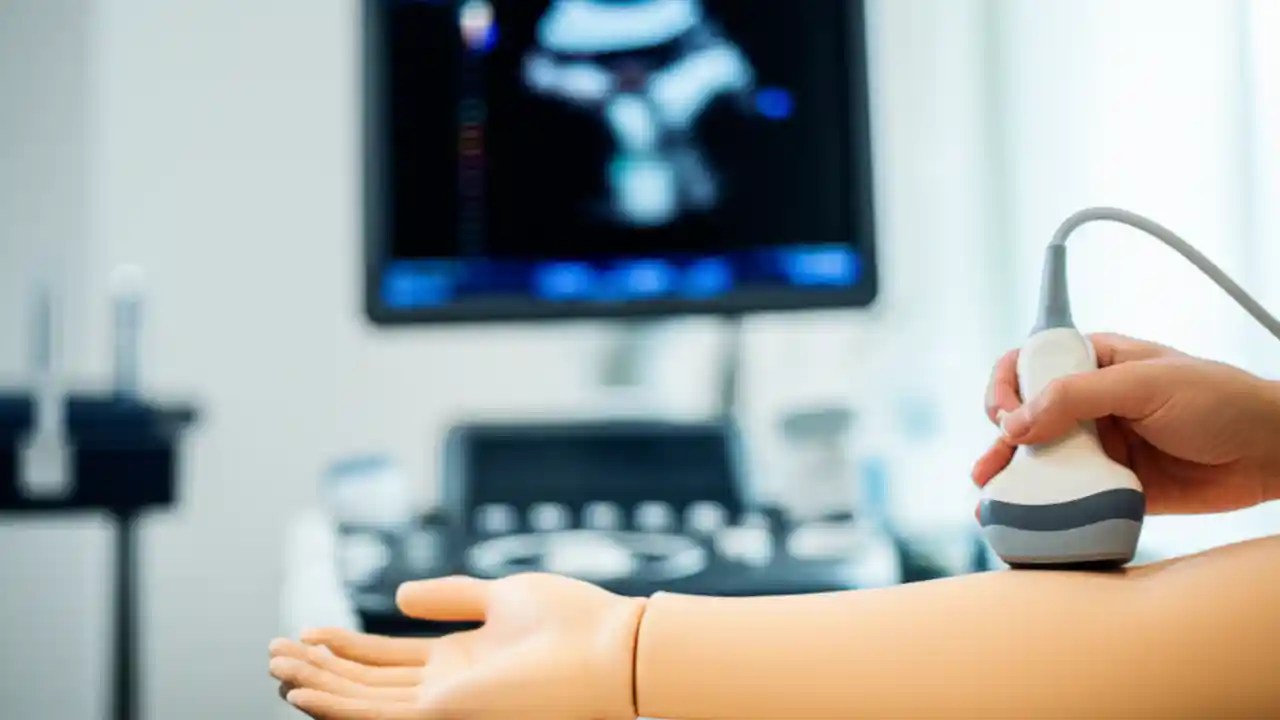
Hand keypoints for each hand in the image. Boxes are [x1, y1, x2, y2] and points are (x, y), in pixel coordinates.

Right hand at [269, 573, 645, 719]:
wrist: (612, 647)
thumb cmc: (574, 621)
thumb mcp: (501, 597)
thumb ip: (450, 596)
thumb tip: (398, 594)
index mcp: (459, 658)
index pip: (387, 657)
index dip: (345, 646)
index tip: (307, 630)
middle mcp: (446, 687)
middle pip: (367, 680)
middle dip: (321, 667)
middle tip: (274, 651)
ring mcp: (445, 703)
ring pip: (365, 699)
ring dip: (319, 685)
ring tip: (276, 668)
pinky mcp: (447, 712)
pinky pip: (379, 713)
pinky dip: (338, 705)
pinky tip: (304, 692)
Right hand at [972, 333, 1279, 513]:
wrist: (1274, 454)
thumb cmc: (1222, 401)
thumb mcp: (1147, 384)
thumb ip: (1078, 397)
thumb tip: (1016, 424)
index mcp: (1096, 363)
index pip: (1031, 364)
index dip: (1008, 386)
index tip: (1005, 413)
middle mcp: (1090, 403)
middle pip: (1024, 416)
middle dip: (999, 440)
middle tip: (991, 464)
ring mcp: (1100, 446)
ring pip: (1040, 460)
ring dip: (1011, 477)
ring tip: (991, 498)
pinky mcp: (1112, 486)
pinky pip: (1068, 497)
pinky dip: (1042, 509)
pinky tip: (1020, 519)